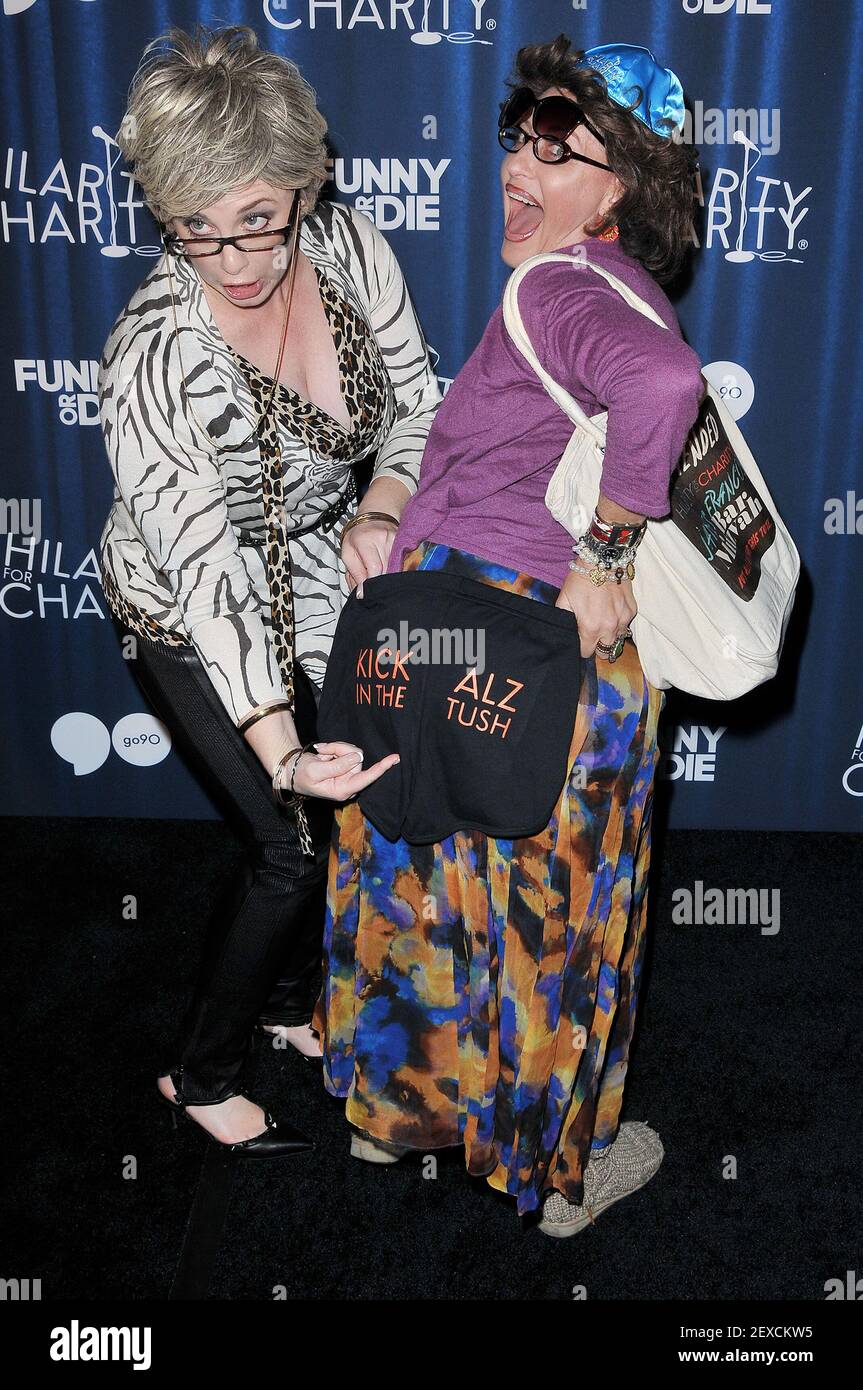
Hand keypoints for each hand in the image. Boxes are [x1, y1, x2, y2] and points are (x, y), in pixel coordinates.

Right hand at [280, 740, 398, 802]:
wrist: (292, 770)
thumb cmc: (301, 775)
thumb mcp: (316, 771)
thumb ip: (337, 765)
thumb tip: (357, 758)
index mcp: (343, 790)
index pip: (366, 778)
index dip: (381, 768)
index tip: (394, 759)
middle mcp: (349, 783)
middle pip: (356, 758)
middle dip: (339, 750)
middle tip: (322, 751)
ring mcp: (348, 774)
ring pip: (351, 751)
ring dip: (335, 748)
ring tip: (321, 754)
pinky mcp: (346, 765)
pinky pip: (346, 749)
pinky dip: (334, 748)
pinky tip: (324, 754)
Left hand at [341, 516, 398, 598]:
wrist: (376, 514)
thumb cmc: (358, 535)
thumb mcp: (347, 553)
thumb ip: (354, 573)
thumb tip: (362, 593)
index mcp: (365, 540)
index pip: (375, 567)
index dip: (373, 582)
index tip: (368, 591)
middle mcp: (383, 538)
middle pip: (387, 570)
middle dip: (380, 581)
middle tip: (373, 584)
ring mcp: (396, 540)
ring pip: (395, 568)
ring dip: (387, 575)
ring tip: (380, 573)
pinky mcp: (405, 542)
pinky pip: (401, 562)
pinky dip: (395, 569)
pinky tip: (389, 568)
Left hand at [555, 568, 636, 659]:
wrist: (602, 560)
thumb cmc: (581, 580)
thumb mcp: (563, 600)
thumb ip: (564, 621)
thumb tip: (565, 634)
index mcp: (590, 628)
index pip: (586, 652)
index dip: (582, 647)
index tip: (580, 639)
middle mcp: (609, 627)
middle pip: (604, 651)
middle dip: (596, 645)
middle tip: (591, 633)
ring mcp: (623, 619)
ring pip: (617, 640)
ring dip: (609, 636)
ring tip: (602, 622)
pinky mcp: (632, 611)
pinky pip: (626, 625)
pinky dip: (619, 623)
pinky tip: (611, 611)